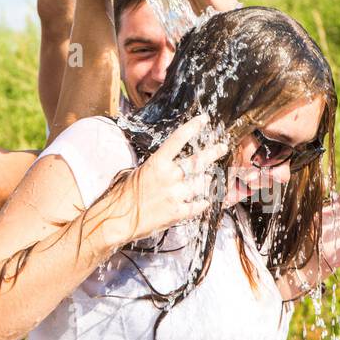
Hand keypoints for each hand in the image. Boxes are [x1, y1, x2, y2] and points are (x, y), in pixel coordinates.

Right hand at [119, 114, 227, 241]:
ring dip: (205, 180)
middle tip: (222, 147)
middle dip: (213, 152)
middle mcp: (169, 176)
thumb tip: (174, 166)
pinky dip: (203, 202)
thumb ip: (159, 168)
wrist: (117, 219)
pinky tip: (205, 200)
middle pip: (198, 161)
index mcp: (157, 163)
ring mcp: (175, 194)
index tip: (204, 119)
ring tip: (207, 178)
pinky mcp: (178, 212)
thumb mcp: (139, 173)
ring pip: (201, 183)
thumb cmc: (123, 195)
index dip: (192, 127)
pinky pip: (199, 205)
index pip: (178, 140)